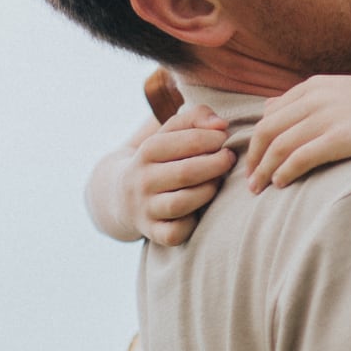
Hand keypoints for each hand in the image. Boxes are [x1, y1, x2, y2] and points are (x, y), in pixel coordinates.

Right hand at [122, 104, 235, 244]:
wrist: (121, 195)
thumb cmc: (161, 158)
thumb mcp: (170, 132)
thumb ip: (196, 117)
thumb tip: (220, 125)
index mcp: (147, 151)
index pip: (186, 141)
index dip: (213, 139)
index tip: (225, 139)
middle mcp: (142, 180)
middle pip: (186, 172)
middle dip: (216, 165)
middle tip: (230, 159)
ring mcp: (145, 208)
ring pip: (181, 203)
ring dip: (208, 191)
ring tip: (217, 182)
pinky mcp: (152, 232)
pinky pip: (175, 232)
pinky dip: (192, 224)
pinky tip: (200, 211)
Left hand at [245, 75, 350, 191]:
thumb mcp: (341, 92)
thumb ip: (308, 100)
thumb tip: (272, 108)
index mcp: (314, 87)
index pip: (269, 114)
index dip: (256, 141)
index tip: (253, 162)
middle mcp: (315, 98)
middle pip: (268, 131)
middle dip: (254, 159)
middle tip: (249, 182)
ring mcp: (327, 117)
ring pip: (279, 146)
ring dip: (264, 170)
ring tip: (259, 189)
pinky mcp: (340, 138)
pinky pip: (300, 157)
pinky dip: (285, 172)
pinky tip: (281, 184)